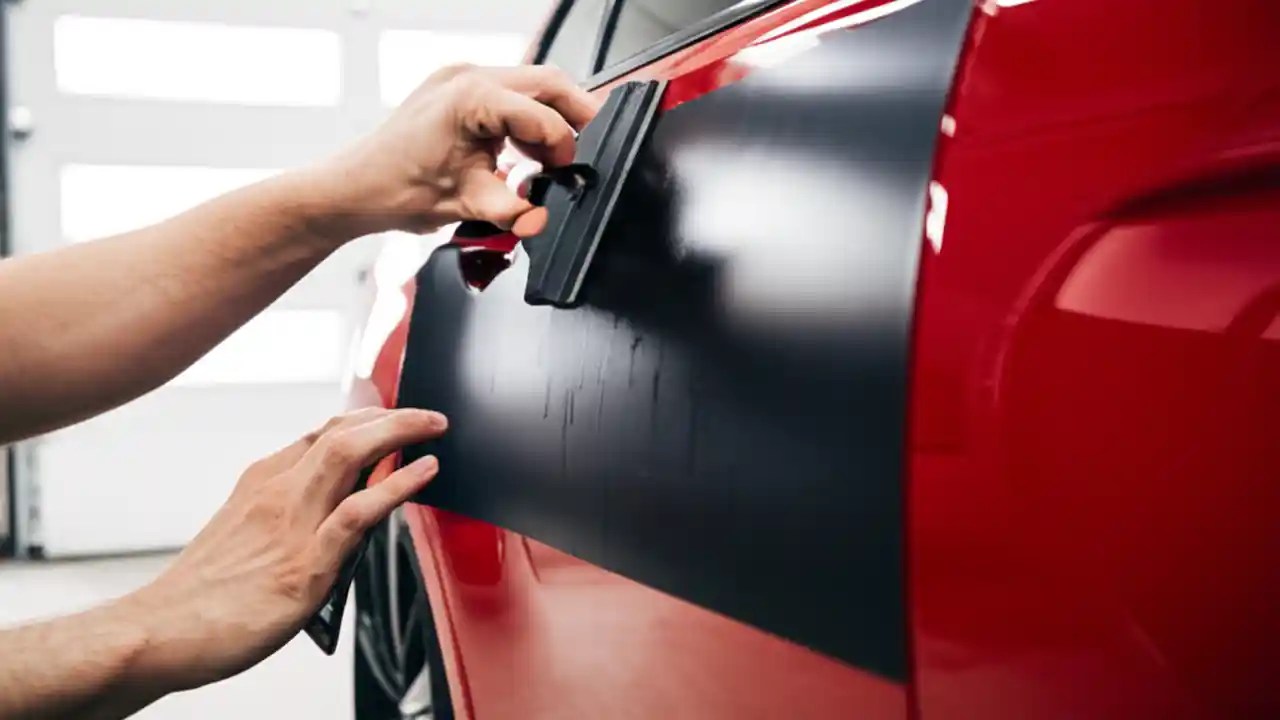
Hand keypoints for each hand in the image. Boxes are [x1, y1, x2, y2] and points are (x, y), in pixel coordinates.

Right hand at [117, 408, 446, 694]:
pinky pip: (360, 512)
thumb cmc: (202, 594)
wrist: (160, 633)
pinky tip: (424, 472)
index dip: (365, 419)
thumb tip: (338, 506)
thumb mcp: (243, 532)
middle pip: (342, 433)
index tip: (392, 415)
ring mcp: (293, 525)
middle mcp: (277, 493)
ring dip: (400, 433)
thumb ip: (287, 513)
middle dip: (392, 415)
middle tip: (427, 415)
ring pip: (351, 455)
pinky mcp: (306, 564)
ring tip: (433, 427)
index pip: (321, 434)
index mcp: (261, 483)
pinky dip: (398, 485)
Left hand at [309, 64, 599, 241]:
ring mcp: (462, 79)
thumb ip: (514, 211)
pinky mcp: (459, 91)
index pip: (543, 112)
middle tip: (586, 153)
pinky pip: (510, 96)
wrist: (357, 188)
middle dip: (575, 116)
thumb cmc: (397, 191)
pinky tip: (525, 153)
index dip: (563, 145)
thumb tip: (542, 220)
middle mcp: (469, 77)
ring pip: (533, 85)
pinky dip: (527, 121)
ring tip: (551, 159)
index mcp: (472, 97)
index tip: (568, 173)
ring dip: (550, 119)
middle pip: (548, 83)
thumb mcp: (467, 205)